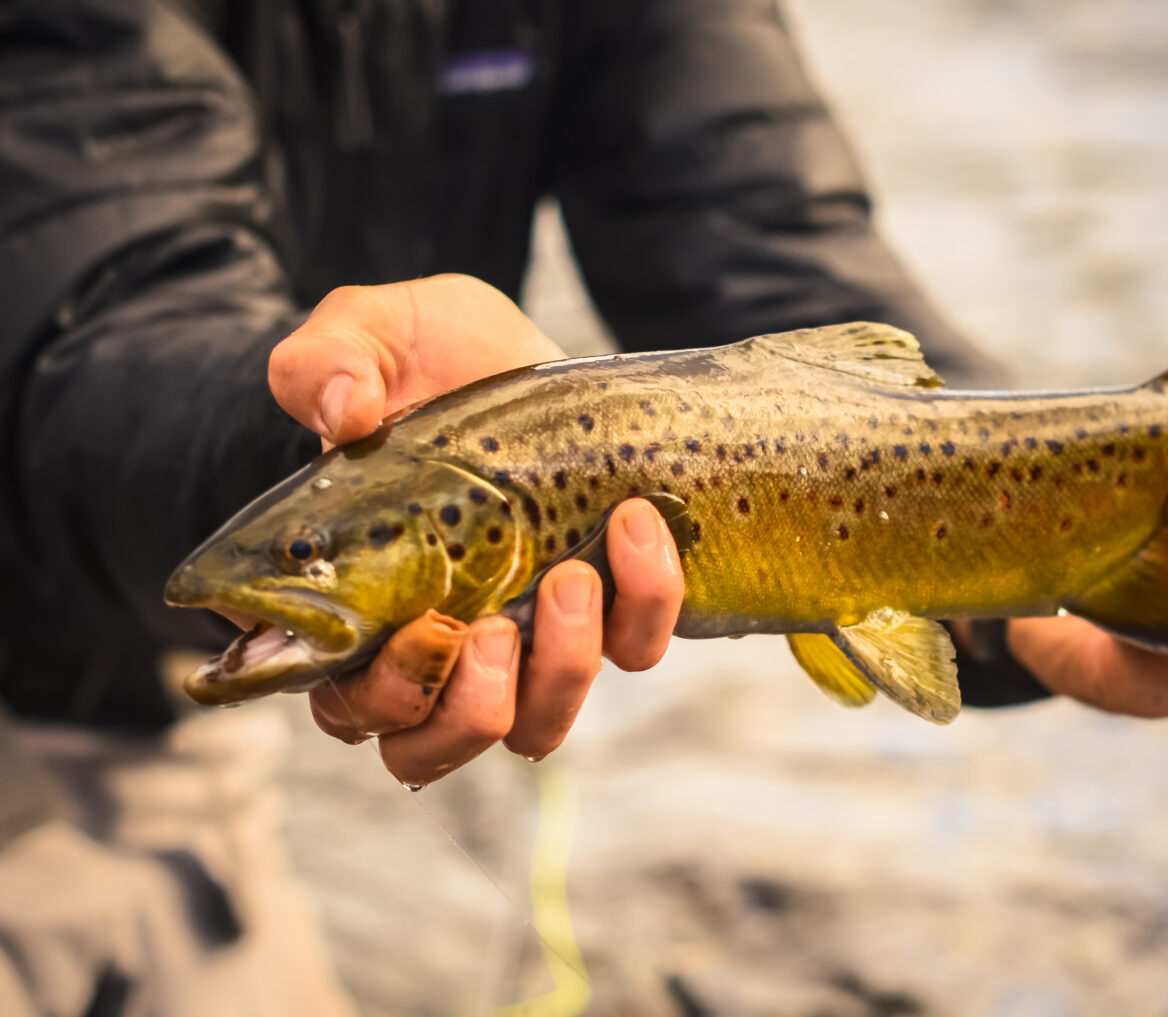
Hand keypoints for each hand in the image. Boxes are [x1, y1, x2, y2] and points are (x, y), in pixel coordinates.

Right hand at [268, 275, 684, 782]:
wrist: (513, 351)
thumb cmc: (421, 359)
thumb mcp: (366, 333)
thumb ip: (326, 362)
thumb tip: (343, 412)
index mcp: (360, 608)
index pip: (351, 709)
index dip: (386, 696)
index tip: (427, 627)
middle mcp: (442, 644)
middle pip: (438, 745)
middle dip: (474, 707)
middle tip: (494, 627)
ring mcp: (529, 634)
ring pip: (539, 723)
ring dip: (562, 665)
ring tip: (573, 575)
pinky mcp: (607, 607)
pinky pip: (635, 646)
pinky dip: (645, 602)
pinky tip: (636, 524)